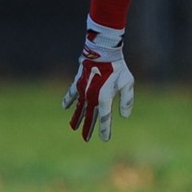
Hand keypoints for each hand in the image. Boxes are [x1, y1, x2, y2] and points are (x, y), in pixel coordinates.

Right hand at [62, 20, 134, 141]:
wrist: (103, 52)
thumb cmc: (118, 68)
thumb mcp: (128, 83)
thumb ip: (127, 100)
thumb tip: (124, 116)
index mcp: (105, 98)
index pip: (104, 118)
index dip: (104, 129)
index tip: (104, 139)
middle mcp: (92, 96)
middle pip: (90, 116)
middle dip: (88, 128)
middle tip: (86, 139)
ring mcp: (83, 90)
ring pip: (79, 107)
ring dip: (76, 118)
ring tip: (73, 127)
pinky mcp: (78, 82)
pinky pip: (71, 93)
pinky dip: (68, 100)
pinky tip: (64, 107)